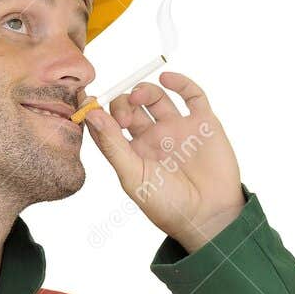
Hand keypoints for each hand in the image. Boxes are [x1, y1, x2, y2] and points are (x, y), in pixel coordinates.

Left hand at [81, 71, 245, 252]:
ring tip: (138, 97)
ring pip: (155, 97)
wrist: (209, 215)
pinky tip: (166, 78)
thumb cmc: (167, 204)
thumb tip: (89, 115)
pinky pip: (192, 95)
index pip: (107, 124)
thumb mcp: (133, 176)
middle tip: (124, 117)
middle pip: (129, 107)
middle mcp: (152, 137)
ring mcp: (177, 128)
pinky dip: (180, 82)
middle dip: (120, 104)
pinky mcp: (203, 122)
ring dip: (143, 90)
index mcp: (131, 152)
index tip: (85, 98)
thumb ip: (112, 145)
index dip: (96, 109)